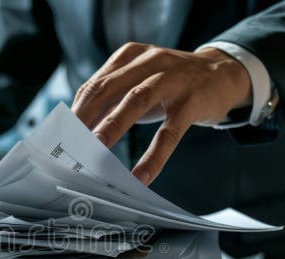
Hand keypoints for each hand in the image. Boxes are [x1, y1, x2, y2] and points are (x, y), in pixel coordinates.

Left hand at [72, 44, 251, 184]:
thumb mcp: (141, 83)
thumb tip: (80, 133)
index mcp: (130, 56)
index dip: (76, 111)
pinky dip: (154, 156)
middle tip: (70, 144)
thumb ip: (113, 101)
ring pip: (137, 101)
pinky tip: (141, 176)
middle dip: (85, 118)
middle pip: (108, 88)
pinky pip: (170, 133)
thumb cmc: (172, 83)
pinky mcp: (192, 102)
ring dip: (113, 126)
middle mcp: (150, 62)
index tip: (61, 137)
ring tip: (96, 150)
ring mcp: (172, 80)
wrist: (223, 73)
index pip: (95, 84)